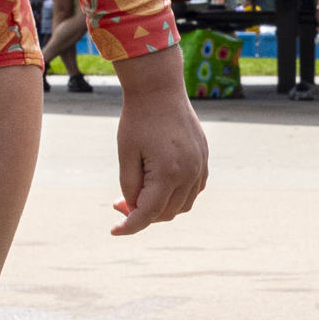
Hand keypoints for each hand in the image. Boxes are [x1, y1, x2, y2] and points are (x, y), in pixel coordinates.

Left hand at [104, 55, 208, 233]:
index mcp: (168, 173)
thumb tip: (136, 208)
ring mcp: (200, 166)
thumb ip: (130, 186)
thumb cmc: (138, 119)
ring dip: (161, 208)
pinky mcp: (204, 159)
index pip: (148, 213)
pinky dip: (178, 196)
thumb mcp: (126, 155)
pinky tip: (160, 186)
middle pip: (166, 213)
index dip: (130, 226)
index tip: (114, 231)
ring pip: (183, 205)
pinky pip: (194, 190)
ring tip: (139, 195)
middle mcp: (189, 173)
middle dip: (142, 214)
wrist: (159, 88)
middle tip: (119, 203)